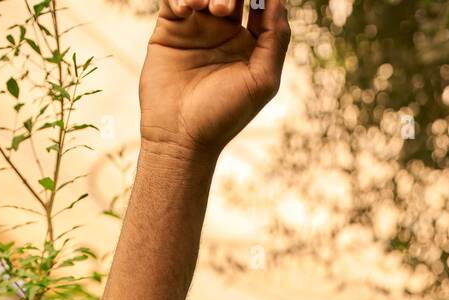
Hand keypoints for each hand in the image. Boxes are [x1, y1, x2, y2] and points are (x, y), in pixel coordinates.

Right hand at [140, 0, 290, 159]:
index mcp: (249, 43)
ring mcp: (196, 27)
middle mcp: (224, 32)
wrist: (179, 136)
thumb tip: (278, 0)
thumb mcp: (262, 80)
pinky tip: (186, 10)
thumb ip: (276, 39)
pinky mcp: (170, 28)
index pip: (260, 3)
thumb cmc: (224, 115)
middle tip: (224, 9)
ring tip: (208, 8)